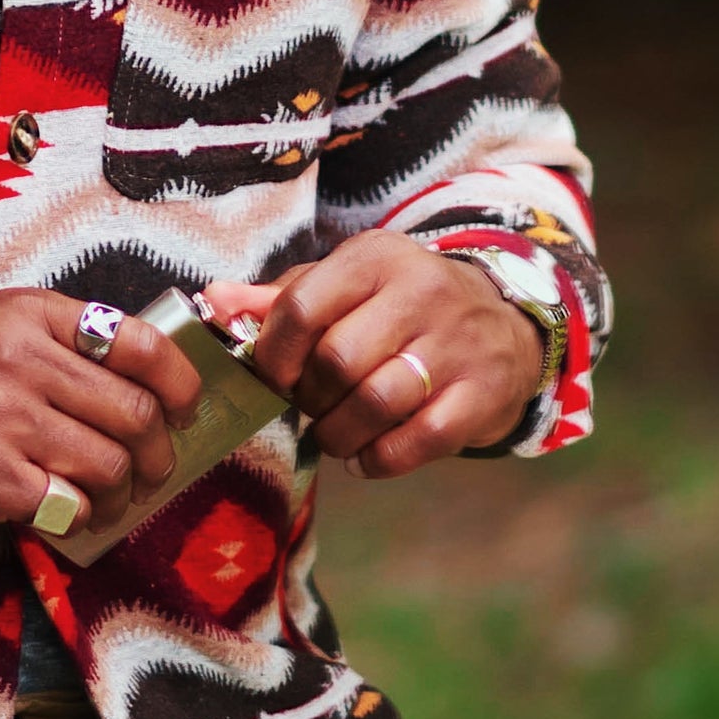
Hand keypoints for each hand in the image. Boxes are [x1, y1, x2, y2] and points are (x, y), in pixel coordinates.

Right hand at [0, 293, 206, 539]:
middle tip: (151, 471)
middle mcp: (19, 360)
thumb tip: (141, 384)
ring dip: (123, 494)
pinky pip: (69, 504)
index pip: (138, 342)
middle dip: (158, 453)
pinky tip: (68, 516)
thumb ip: (53, 341)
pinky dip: (80, 518)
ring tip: (110, 501)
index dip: (180, 382)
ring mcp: (3, 421)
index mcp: (26, 316)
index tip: (184, 407)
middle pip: (135, 414)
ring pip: (110, 466)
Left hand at [215, 234, 544, 480]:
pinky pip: (417, 442)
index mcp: (376, 258)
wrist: (506, 324)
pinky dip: (379, 460)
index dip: (273, 356)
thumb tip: (212, 303)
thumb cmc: (402, 308)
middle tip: (312, 406)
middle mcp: (422, 292)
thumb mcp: (347, 286)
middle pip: (337, 361)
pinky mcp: (484, 393)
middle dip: (310, 398)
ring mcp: (457, 345)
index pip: (301, 306)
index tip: (276, 377)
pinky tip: (369, 455)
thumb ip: (278, 299)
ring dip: (339, 434)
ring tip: (336, 434)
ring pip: (376, 404)